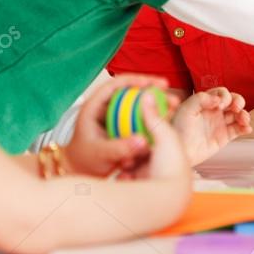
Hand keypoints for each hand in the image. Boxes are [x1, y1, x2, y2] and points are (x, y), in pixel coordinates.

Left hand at [63, 74, 177, 176]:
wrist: (80, 173)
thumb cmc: (83, 161)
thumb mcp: (99, 154)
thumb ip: (118, 148)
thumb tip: (142, 142)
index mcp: (94, 106)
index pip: (115, 85)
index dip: (135, 81)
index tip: (153, 84)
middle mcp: (106, 108)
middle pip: (131, 93)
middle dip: (153, 92)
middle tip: (170, 95)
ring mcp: (115, 117)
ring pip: (138, 105)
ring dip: (156, 104)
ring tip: (174, 106)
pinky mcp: (123, 126)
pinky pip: (139, 118)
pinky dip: (153, 119)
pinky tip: (167, 121)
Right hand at [128, 92, 192, 186]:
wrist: (168, 199)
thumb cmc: (173, 167)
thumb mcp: (165, 136)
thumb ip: (154, 116)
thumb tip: (147, 92)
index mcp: (168, 145)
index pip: (151, 129)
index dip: (139, 122)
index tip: (127, 116)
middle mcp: (158, 159)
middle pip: (137, 145)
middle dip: (129, 145)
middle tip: (127, 144)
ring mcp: (148, 172)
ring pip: (129, 160)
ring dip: (125, 160)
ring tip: (127, 162)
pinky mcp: (138, 185)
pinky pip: (125, 175)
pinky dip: (123, 175)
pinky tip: (126, 176)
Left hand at [171, 87, 251, 165]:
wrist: (180, 150)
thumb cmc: (178, 129)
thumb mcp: (186, 109)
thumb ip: (201, 99)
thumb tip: (218, 99)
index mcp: (205, 102)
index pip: (221, 93)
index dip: (224, 96)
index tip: (221, 105)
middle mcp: (214, 111)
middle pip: (233, 101)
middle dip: (238, 101)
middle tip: (236, 108)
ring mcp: (220, 123)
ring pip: (238, 115)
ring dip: (244, 114)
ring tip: (244, 120)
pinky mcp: (224, 137)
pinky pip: (238, 130)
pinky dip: (245, 128)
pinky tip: (247, 128)